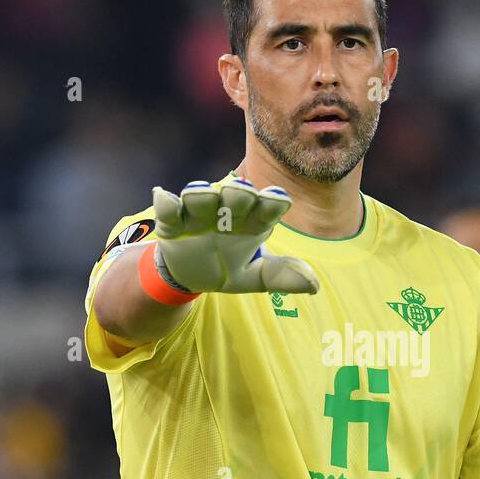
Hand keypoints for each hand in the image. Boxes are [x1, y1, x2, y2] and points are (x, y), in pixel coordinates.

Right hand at [151, 179, 318, 293]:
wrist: (190, 278)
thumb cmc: (228, 267)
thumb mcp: (254, 276)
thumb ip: (280, 276)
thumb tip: (314, 285)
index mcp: (252, 221)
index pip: (266, 208)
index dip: (273, 202)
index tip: (280, 200)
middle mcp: (227, 212)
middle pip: (236, 196)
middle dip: (240, 193)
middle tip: (243, 194)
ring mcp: (199, 214)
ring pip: (202, 197)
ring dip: (203, 195)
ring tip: (204, 195)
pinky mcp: (173, 222)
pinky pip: (169, 209)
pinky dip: (167, 203)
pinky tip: (165, 198)